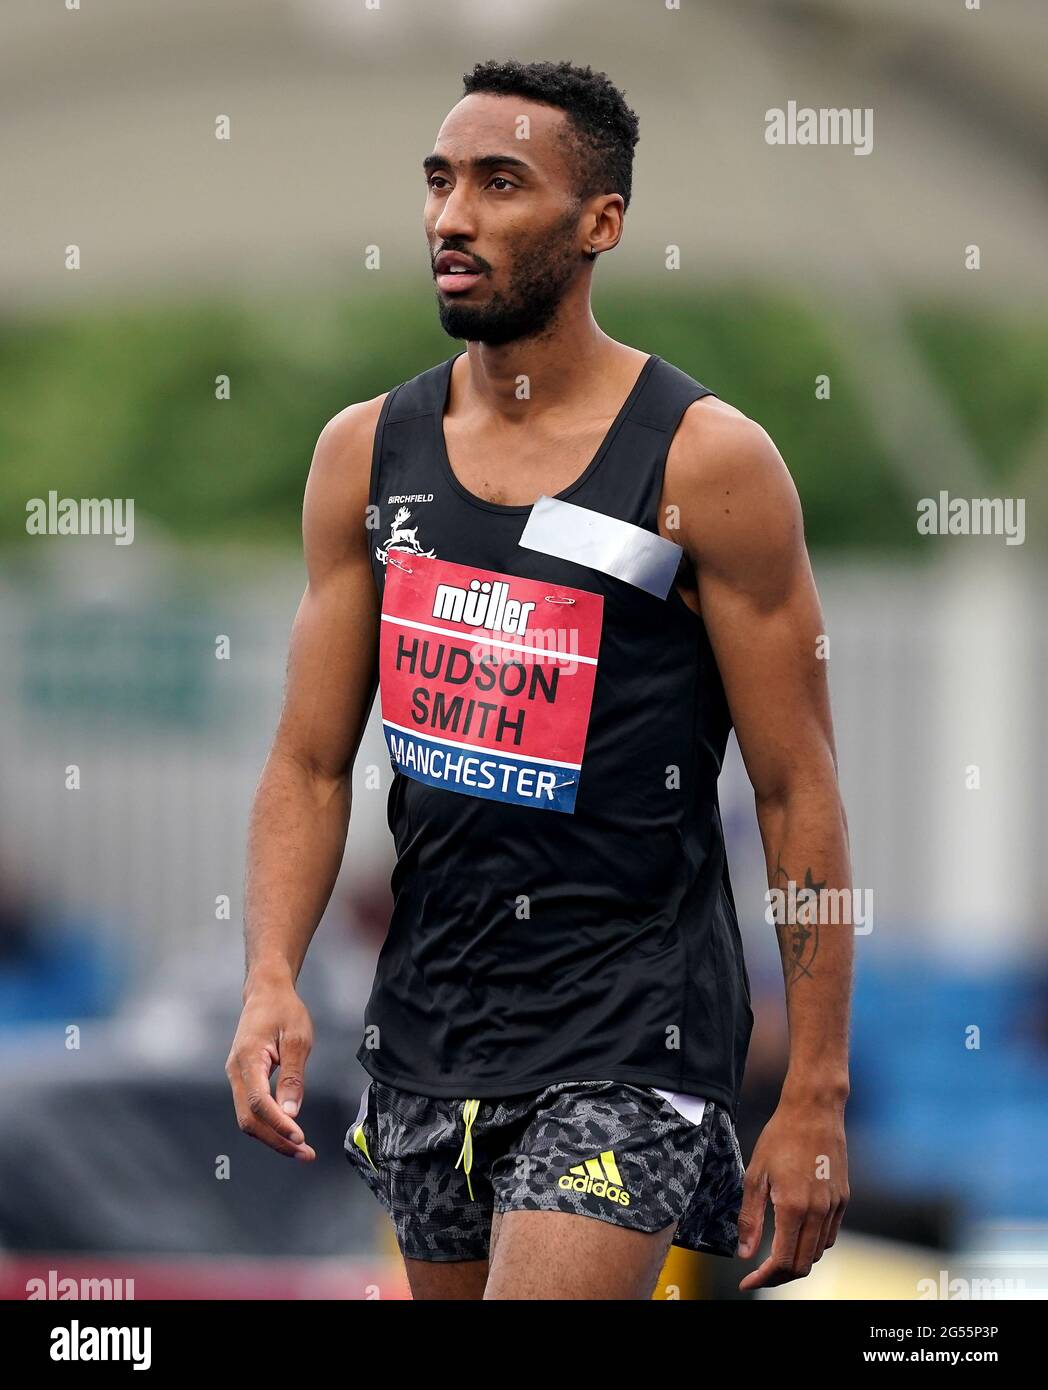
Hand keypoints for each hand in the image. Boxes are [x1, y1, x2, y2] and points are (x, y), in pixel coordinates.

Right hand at [225, 975, 316, 1160]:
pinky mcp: (243, 1079)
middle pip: (249, 1119)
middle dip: (276, 1140)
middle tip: (305, 1153)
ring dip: (273, 1136)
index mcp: (248, 1059)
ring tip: (300, 1149)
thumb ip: (293, 1076)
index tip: (299, 1138)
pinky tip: (288, 1132)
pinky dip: (269, 1124)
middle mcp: (235, 1072)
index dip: (277, 1124)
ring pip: (248, 1118)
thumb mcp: (297, 1038)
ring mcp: (236, 1077)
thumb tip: (291, 1112)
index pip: (257, 1102)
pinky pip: (252, 1109)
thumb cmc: (283, 1010)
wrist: (266, 993)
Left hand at [736, 1090, 847, 1289]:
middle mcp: (819, 1212)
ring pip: (818, 1252)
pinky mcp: (843, 1198)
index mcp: (794, 1207)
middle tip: (759, 1274)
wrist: (814, 1111)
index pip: (782, 1261)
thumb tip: (745, 1253)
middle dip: (779, 1276)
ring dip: (797, 1260)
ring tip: (775, 1256)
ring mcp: (834, 1206)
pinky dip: (813, 1244)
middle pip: (803, 1264)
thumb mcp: (755, 1175)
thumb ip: (750, 1217)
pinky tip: (797, 1235)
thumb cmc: (781, 1137)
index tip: (747, 1281)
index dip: (764, 1278)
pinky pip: (829, 1234)